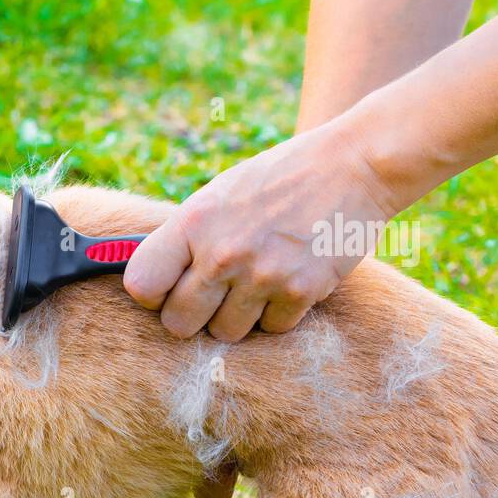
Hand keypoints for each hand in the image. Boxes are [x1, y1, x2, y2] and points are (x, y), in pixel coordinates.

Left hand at [123, 120, 395, 340]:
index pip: (141, 284)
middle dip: (192, 317)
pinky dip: (278, 313)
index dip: (151, 295)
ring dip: (237, 317)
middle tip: (212, 298)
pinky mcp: (301, 292)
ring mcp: (262, 275)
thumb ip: (186, 238)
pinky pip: (272, 329)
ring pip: (225, 333)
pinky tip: (287, 280)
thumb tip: (148, 282)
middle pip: (178, 324)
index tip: (166, 290)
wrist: (356, 164)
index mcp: (194, 222)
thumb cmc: (279, 179)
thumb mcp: (219, 195)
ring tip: (255, 282)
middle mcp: (223, 252)